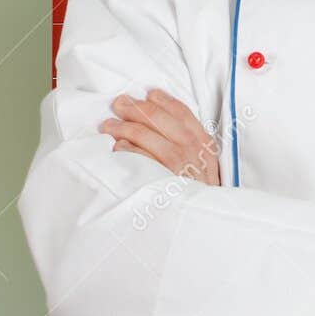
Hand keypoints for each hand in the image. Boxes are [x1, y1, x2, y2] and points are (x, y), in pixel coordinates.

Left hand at [99, 88, 220, 187]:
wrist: (205, 221)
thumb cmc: (201, 191)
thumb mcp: (206, 164)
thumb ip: (191, 143)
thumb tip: (163, 121)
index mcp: (204, 143)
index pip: (182, 112)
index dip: (163, 100)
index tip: (148, 94)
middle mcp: (192, 150)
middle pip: (160, 119)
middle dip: (136, 108)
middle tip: (119, 104)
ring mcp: (177, 164)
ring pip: (146, 135)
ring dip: (124, 127)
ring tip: (108, 125)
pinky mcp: (162, 180)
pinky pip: (140, 158)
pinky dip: (127, 150)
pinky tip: (117, 147)